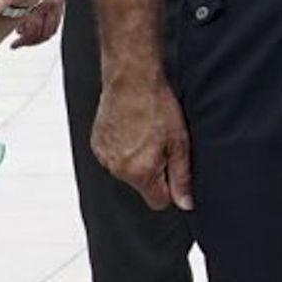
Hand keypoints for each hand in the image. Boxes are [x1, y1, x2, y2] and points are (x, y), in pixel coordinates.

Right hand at [94, 73, 193, 211]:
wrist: (131, 78)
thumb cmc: (156, 105)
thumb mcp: (180, 142)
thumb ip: (182, 177)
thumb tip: (185, 202)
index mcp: (139, 171)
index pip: (158, 202)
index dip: (170, 188)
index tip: (173, 168)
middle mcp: (117, 168)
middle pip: (142, 185)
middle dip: (154, 170)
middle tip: (160, 143)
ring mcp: (104, 156)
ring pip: (127, 171)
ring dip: (137, 159)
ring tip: (145, 133)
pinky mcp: (96, 144)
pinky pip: (114, 157)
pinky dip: (124, 148)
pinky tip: (132, 129)